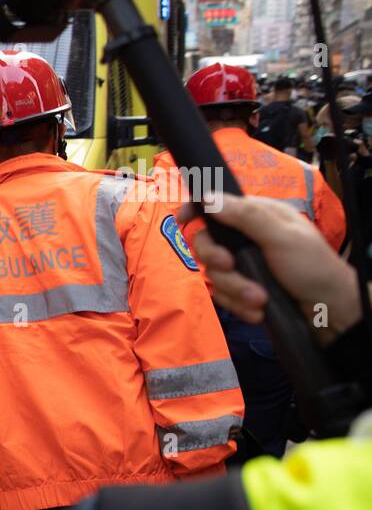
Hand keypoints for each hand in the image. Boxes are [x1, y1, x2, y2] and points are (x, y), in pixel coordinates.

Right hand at [180, 192, 359, 344]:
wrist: (328, 311)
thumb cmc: (312, 266)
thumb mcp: (282, 237)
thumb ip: (246, 216)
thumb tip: (208, 198)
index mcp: (257, 217)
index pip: (219, 206)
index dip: (196, 209)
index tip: (182, 218)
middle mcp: (246, 240)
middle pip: (207, 245)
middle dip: (218, 262)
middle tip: (231, 267)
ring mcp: (243, 266)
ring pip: (214, 276)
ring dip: (236, 290)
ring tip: (260, 300)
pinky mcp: (242, 290)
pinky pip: (223, 297)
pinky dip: (239, 306)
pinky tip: (258, 311)